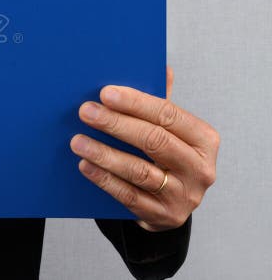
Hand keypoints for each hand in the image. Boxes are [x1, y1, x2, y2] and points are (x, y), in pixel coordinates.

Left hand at [70, 66, 218, 231]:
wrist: (168, 204)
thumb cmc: (164, 156)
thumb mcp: (169, 130)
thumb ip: (161, 103)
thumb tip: (161, 66)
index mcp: (204, 139)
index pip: (168, 115)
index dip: (136, 103)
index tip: (105, 93)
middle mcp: (200, 168)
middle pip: (154, 141)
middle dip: (116, 124)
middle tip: (85, 112)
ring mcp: (183, 195)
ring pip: (139, 170)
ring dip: (104, 153)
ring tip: (77, 140)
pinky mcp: (163, 216)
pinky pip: (128, 196)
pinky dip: (104, 179)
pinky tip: (85, 165)